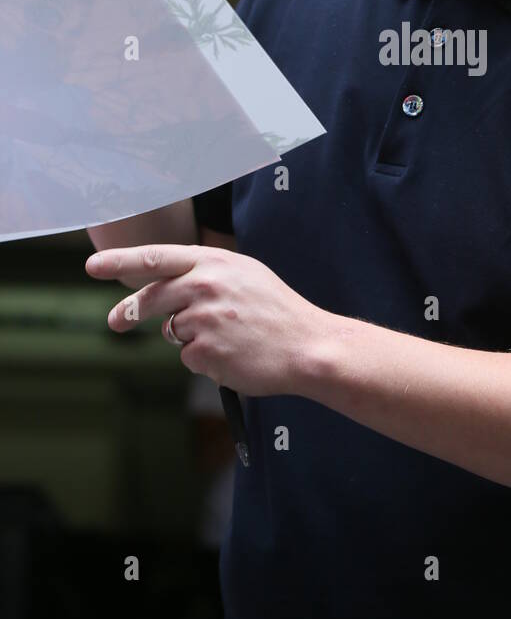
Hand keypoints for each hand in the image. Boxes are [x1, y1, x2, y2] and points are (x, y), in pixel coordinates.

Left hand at [84, 243, 327, 395]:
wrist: (309, 346)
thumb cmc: (278, 312)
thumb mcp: (245, 275)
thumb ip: (207, 273)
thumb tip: (169, 284)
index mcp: (216, 262)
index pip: (157, 257)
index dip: (121, 261)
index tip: (93, 266)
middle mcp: (206, 286)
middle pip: (151, 298)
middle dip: (129, 312)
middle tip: (116, 321)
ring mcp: (205, 319)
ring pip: (174, 330)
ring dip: (190, 338)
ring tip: (229, 338)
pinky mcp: (206, 351)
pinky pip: (189, 357)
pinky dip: (206, 360)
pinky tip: (233, 356)